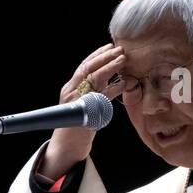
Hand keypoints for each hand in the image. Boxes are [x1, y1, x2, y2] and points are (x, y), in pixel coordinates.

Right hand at [39, 43, 124, 179]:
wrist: (67, 146)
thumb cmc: (77, 126)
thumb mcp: (81, 105)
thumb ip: (90, 92)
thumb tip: (108, 80)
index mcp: (70, 88)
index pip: (83, 65)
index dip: (97, 54)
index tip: (110, 46)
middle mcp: (71, 91)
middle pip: (88, 68)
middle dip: (105, 57)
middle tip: (120, 50)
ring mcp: (76, 100)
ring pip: (94, 77)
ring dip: (110, 67)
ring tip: (123, 60)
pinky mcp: (84, 111)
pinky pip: (102, 96)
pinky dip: (114, 88)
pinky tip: (124, 83)